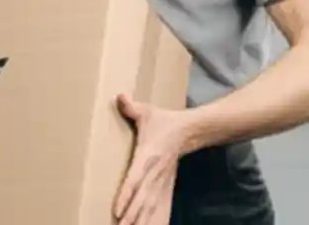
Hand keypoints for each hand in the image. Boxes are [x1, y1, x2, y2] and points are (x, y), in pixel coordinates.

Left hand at [113, 93, 191, 224]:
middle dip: (132, 216)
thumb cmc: (164, 122)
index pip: (135, 179)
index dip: (126, 195)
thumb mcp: (147, 112)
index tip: (117, 211)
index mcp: (147, 157)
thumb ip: (131, 107)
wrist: (191, 131)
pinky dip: (158, 219)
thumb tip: (120, 95)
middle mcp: (155, 173)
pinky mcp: (166, 186)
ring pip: (152, 207)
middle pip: (142, 200)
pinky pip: (161, 207)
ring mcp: (162, 182)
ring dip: (143, 221)